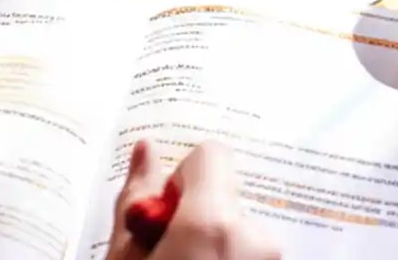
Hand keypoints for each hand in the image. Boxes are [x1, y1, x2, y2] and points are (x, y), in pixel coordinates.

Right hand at [106, 139, 280, 259]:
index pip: (211, 154)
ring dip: (215, 241)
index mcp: (213, 222)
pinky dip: (232, 256)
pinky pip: (253, 249)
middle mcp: (256, 238)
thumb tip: (146, 149)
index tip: (163, 214)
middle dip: (197, 215)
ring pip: (238, 226)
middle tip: (169, 251)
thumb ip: (136, 200)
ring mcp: (273, 258)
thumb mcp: (124, 257)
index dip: (180, 179)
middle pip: (223, 194)